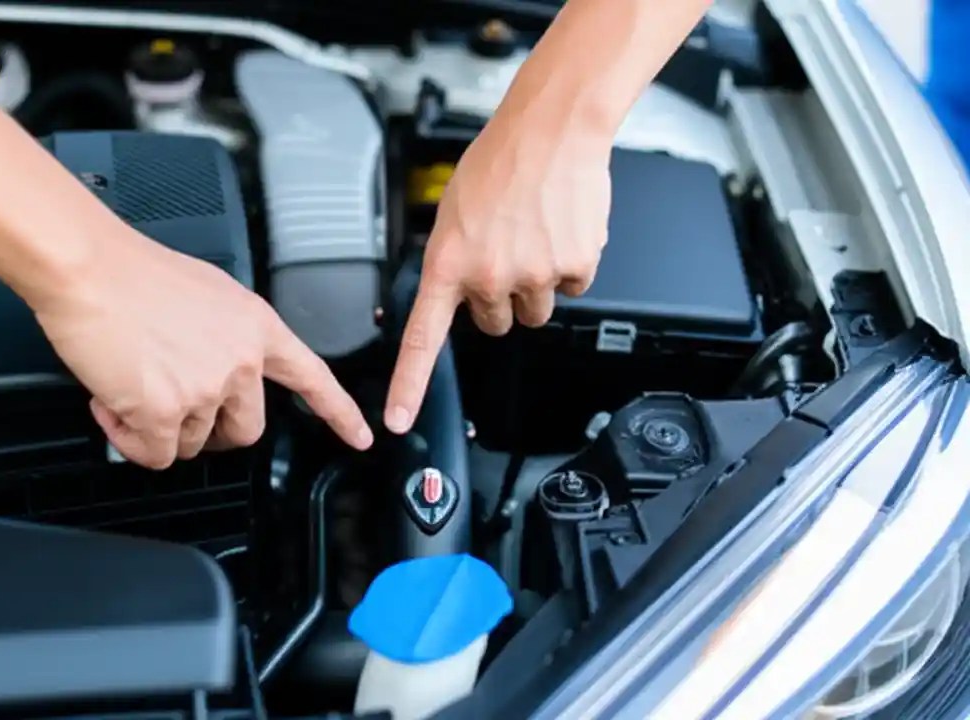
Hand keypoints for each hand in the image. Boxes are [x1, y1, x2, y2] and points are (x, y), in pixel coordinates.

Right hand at [34, 234, 373, 468]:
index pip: (312, 377)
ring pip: (191, 444)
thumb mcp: (205, 293)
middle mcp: (240, 360)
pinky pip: (154, 455)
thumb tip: (210, 365)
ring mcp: (206, 389)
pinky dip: (130, 441)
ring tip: (129, 389)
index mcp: (256, 326)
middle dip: (210, 432)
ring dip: (158, 430)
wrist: (88, 268)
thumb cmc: (131, 272)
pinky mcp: (165, 412)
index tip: (361, 436)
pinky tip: (112, 407)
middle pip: (246, 431)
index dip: (339, 413)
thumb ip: (223, 333)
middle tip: (177, 415)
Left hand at [384, 118, 611, 433]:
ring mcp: (534, 276)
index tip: (398, 420)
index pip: (423, 339)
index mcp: (448, 264)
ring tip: (534, 236)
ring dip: (535, 284)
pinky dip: (569, 265)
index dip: (410, 386)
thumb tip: (464, 293)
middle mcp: (489, 278)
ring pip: (535, 311)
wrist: (553, 129)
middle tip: (506, 252)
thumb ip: (455, 262)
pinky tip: (561, 229)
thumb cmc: (499, 162)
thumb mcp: (453, 214)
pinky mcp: (575, 268)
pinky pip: (572, 288)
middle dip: (500, 297)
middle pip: (495, 324)